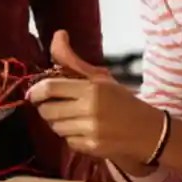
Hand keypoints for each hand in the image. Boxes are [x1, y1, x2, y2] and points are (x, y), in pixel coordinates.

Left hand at [28, 30, 163, 160]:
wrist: (148, 131)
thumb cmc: (121, 101)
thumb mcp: (100, 78)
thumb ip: (72, 61)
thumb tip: (58, 34)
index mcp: (92, 88)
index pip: (51, 87)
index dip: (36, 91)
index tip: (33, 93)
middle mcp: (90, 109)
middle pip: (48, 110)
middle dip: (46, 108)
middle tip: (56, 105)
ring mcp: (91, 131)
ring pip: (55, 127)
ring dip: (58, 123)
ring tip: (74, 118)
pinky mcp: (92, 148)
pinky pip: (67, 141)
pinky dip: (71, 136)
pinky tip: (84, 131)